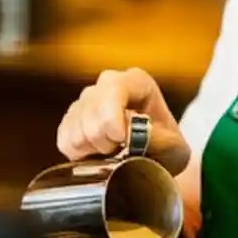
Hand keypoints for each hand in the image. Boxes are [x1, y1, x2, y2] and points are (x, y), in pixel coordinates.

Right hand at [56, 67, 190, 175]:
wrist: (158, 156)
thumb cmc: (167, 148)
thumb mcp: (173, 146)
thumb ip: (153, 137)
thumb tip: (126, 129)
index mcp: (136, 81)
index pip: (114, 90)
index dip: (112, 119)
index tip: (122, 141)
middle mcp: (108, 83)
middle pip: (91, 112)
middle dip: (105, 140)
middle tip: (123, 150)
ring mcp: (87, 98)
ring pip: (75, 129)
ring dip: (93, 149)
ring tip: (113, 151)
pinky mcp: (71, 117)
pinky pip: (64, 140)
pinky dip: (80, 154)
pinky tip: (97, 153)